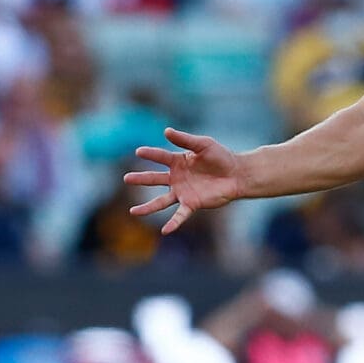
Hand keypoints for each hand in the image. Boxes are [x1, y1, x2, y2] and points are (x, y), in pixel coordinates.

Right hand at [125, 127, 244, 234]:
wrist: (236, 174)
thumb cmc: (220, 157)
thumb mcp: (203, 144)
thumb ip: (185, 140)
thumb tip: (165, 131)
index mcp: (177, 162)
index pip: (160, 157)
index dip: (151, 154)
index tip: (139, 152)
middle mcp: (176, 178)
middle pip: (154, 179)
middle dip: (141, 179)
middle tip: (126, 178)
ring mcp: (183, 192)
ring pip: (161, 201)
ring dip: (148, 207)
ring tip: (133, 212)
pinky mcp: (192, 203)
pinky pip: (180, 215)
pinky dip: (173, 223)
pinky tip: (165, 231)